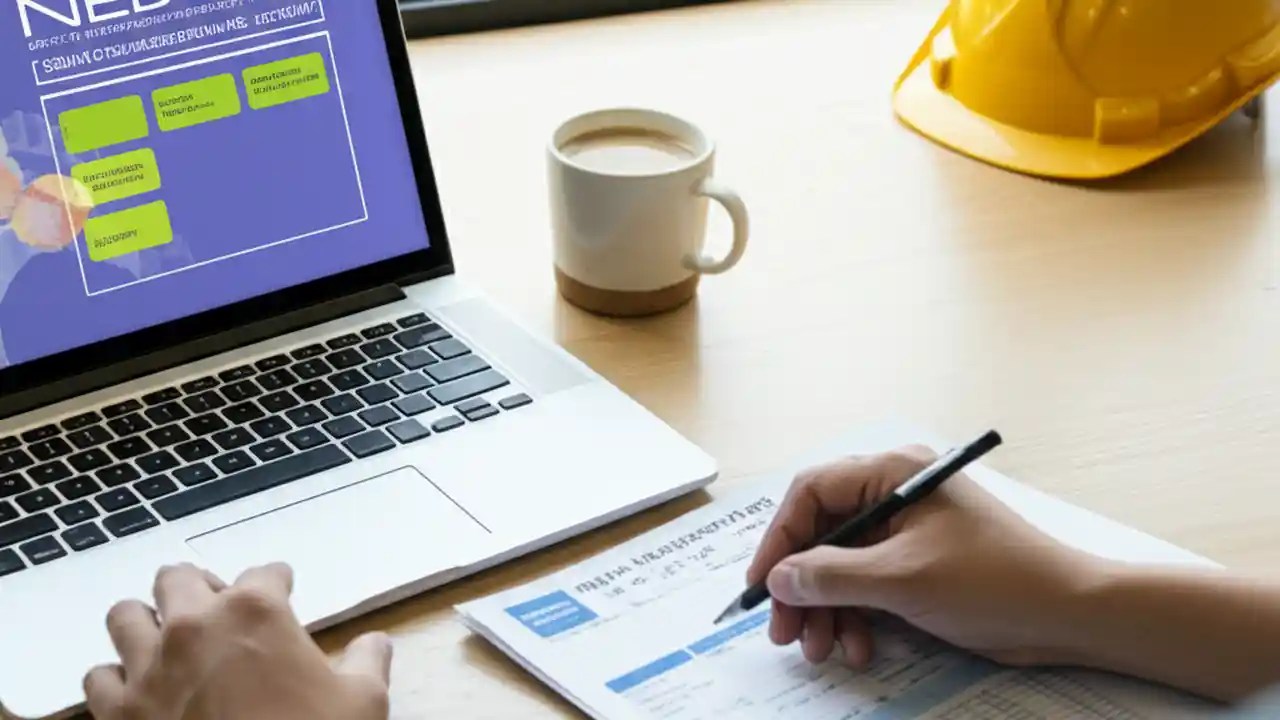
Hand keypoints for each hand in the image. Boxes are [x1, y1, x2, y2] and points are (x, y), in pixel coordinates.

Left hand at [84, 563, 392, 719]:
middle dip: (199, 587)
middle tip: (218, 607)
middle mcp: (193, 626)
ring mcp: (148, 667)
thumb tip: (374, 644)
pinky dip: (116, 678)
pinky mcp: (117, 711)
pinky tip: (138, 689)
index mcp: (256, 611)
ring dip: (146, 623)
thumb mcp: (363, 701)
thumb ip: (368, 661)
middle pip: (177, 578)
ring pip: (125, 616)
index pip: (264, 572)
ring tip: (166, 639)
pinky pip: (98, 677)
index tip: (281, 587)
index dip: (277, 580)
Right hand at [746, 445, 1098, 668]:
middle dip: (801, 586)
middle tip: (785, 631)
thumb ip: (832, 575)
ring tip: (824, 649)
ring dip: (826, 610)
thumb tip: (779, 578)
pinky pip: (867, 584)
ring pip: (841, 565)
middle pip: (822, 534)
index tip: (763, 586)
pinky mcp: (918, 563)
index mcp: (893, 473)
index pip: (812, 494)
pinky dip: (856, 617)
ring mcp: (906, 530)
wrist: (1068, 614)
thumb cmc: (998, 581)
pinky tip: (859, 647)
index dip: (779, 540)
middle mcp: (895, 493)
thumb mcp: (903, 579)